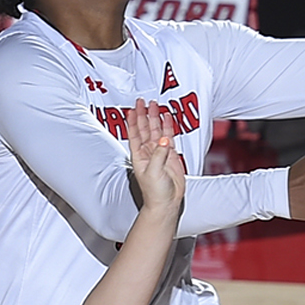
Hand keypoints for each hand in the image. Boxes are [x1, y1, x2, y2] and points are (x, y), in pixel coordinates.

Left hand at [125, 98, 185, 212]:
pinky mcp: (171, 156)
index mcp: (138, 155)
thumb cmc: (155, 192)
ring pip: (157, 131)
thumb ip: (160, 155)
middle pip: (145, 128)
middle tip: (144, 101)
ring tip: (155, 106)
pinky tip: (168, 118)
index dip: (134, 120)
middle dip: (144, 114)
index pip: (134, 133)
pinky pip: (169, 137)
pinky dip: (168, 127)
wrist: (166, 203)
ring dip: (156, 118)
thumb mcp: (154, 172)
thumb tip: (164, 141)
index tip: (133, 108)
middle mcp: (148, 152)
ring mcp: (160, 152)